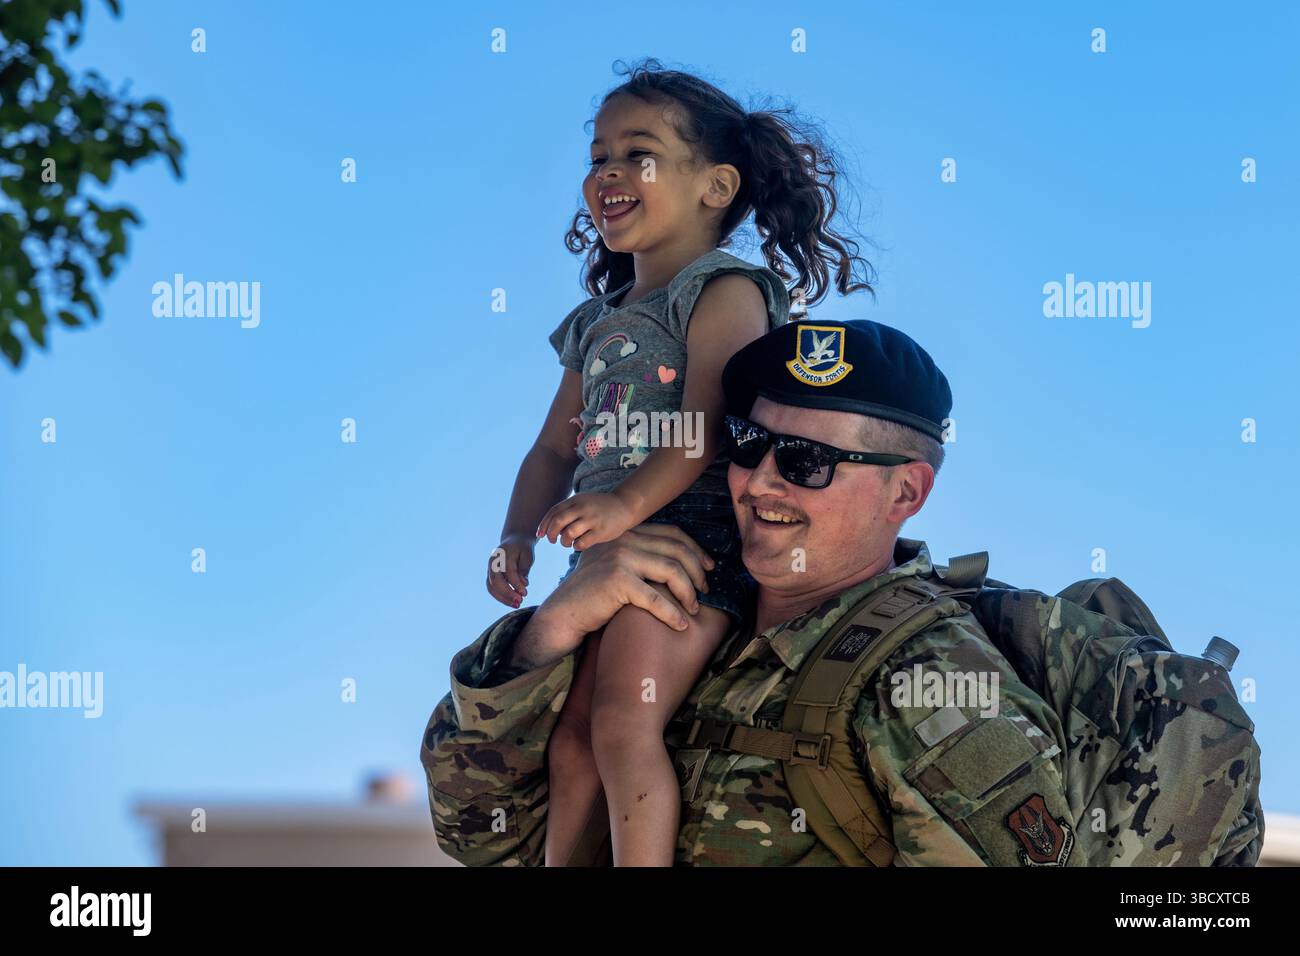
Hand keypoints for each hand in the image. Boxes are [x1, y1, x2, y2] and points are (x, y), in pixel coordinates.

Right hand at [486, 532, 534, 608]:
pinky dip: (500, 597)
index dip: (516, 583)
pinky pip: (492, 588)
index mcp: (503, 553)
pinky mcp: (490, 575)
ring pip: (491, 586)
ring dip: (503, 598)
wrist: (515, 541)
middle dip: (507, 593)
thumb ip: (524, 570)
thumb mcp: (528, 557)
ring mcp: (489, 568)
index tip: (525, 593)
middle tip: (520, 601)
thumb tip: (523, 585)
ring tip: (517, 605)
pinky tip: (511, 602)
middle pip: (495, 580)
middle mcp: (493, 561)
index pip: (508, 571)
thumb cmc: (523, 549)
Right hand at [511, 524, 716, 668]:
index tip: (709, 567)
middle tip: (705, 591)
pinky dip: (672, 613)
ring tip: (693, 609)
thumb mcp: (616, 566)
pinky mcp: (617, 580)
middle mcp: (624, 540)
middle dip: (697, 572)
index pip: (671, 533)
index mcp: (626, 533)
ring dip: (688, 592)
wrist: (565, 613)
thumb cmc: (594, 595)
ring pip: (671, 571)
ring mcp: (620, 557)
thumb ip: (640, 557)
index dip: (695, 549)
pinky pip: (656, 598)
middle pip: (676, 550)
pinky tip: (680, 624)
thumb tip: (680, 563)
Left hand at [536, 492, 637, 550]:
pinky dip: (576, 546)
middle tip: (552, 540)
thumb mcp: (582, 502)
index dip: (544, 525)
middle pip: (558, 522)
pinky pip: (582, 543)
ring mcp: (592, 520)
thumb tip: (547, 528)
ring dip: (564, 541)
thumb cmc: (598, 507)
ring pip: (569, 533)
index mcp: (576, 500)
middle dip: (551, 534)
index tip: (540, 535)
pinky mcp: (601, 532)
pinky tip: (578, 545)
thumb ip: (566, 510)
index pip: (553, 512)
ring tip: (567, 543)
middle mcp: (582, 509)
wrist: (624, 506)